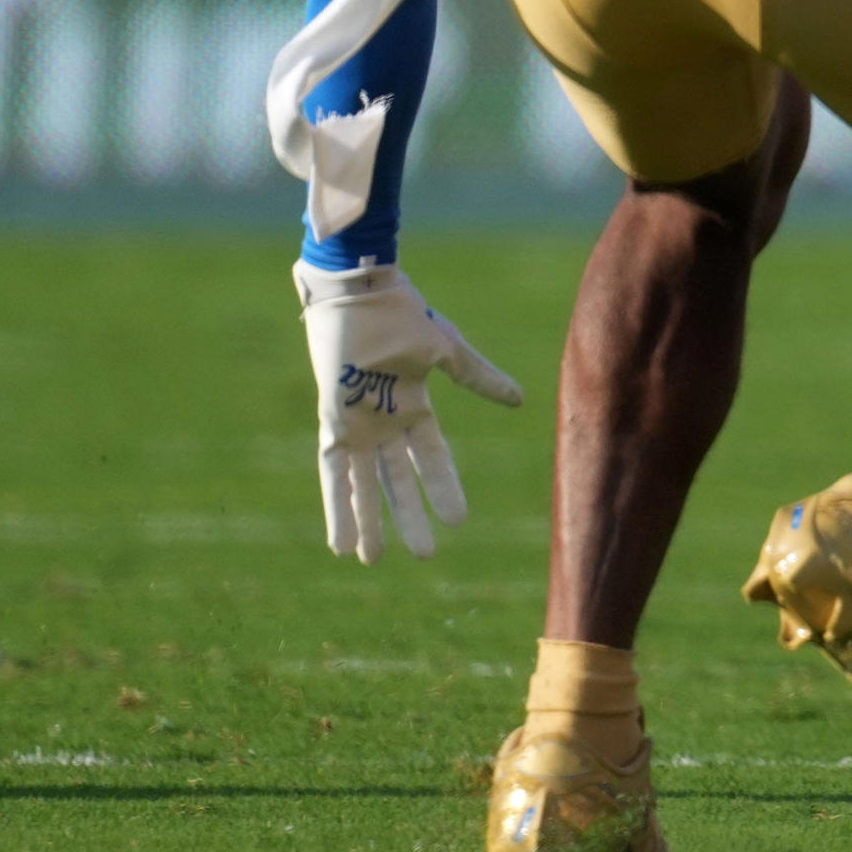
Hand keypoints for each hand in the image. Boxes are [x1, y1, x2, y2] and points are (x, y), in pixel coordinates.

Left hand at [295, 260, 523, 561]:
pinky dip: (336, 505)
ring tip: (370, 560)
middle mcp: (383, 423)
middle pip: (397, 481)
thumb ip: (477, 377)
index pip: (432, 458)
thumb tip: (519, 400)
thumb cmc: (403, 313)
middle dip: (407, 518)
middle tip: (425, 556)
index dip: (445, 489)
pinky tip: (339, 537)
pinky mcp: (332, 420)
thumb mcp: (446, 349)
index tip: (459, 521)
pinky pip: (333, 472)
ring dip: (367, 521)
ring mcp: (357, 424)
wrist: (358, 291)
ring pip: (363, 485)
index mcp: (413, 406)